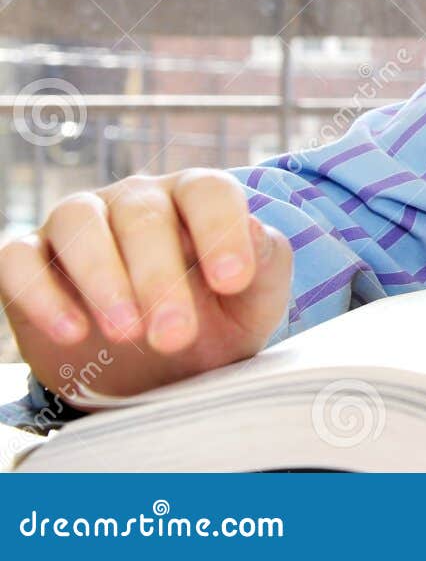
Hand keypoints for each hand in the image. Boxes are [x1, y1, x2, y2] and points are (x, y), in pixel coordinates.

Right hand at [0, 169, 292, 405]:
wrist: (157, 369)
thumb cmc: (212, 322)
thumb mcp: (253, 302)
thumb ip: (268, 264)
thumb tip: (253, 233)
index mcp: (195, 198)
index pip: (208, 191)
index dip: (221, 231)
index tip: (233, 282)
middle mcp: (136, 199)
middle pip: (144, 214)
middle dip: (160, 277)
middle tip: (174, 335)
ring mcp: (80, 222)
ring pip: (79, 222)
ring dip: (102, 278)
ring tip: (126, 332)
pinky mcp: (32, 258)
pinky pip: (19, 259)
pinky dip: (40, 292)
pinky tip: (71, 332)